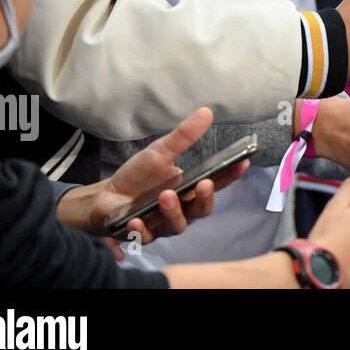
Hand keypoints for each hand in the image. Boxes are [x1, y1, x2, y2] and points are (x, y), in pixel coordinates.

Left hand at [77, 107, 247, 242]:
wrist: (106, 196)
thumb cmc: (139, 176)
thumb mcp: (160, 152)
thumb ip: (183, 136)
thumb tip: (207, 111)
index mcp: (190, 190)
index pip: (217, 183)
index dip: (231, 175)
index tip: (243, 162)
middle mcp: (182, 210)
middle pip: (202, 210)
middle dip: (204, 199)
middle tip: (203, 184)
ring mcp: (163, 224)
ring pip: (177, 225)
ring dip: (173, 212)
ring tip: (165, 196)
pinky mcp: (141, 234)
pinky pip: (146, 237)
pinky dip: (142, 230)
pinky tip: (135, 220)